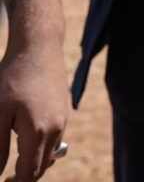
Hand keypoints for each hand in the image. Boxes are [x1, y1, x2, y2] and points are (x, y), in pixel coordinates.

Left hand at [0, 47, 66, 181]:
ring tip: (11, 160)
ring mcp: (63, 119)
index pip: (28, 174)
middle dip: (22, 177)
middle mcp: (56, 129)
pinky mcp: (63, 110)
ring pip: (48, 154)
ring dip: (31, 163)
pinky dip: (38, 147)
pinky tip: (23, 135)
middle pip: (41, 168)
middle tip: (4, 177)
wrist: (38, 48)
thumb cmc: (12, 80)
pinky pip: (52, 139)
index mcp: (39, 133)